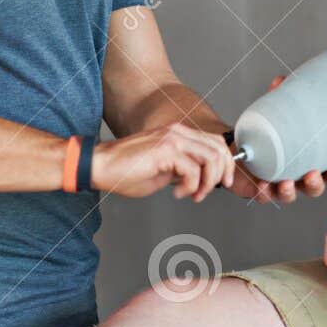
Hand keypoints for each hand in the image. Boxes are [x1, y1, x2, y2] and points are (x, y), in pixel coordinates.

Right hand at [90, 124, 234, 201]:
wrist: (100, 166)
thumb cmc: (126, 170)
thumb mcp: (164, 170)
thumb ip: (184, 169)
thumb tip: (200, 178)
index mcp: (179, 133)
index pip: (216, 142)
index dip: (226, 163)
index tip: (223, 182)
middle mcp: (179, 132)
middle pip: (219, 148)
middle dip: (222, 174)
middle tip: (208, 191)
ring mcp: (173, 139)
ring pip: (211, 158)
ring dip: (207, 182)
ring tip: (194, 194)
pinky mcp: (165, 150)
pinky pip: (193, 170)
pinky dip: (190, 187)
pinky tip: (177, 192)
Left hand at [227, 75, 326, 202]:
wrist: (239, 144)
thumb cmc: (266, 133)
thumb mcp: (274, 116)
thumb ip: (279, 100)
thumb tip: (280, 80)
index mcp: (307, 162)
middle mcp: (296, 177)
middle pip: (313, 189)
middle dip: (314, 184)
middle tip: (311, 175)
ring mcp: (277, 186)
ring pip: (289, 196)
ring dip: (290, 192)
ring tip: (285, 183)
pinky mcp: (258, 190)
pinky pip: (263, 196)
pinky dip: (264, 193)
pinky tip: (262, 185)